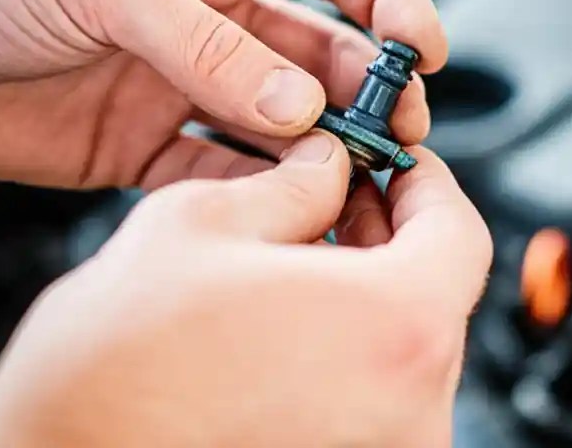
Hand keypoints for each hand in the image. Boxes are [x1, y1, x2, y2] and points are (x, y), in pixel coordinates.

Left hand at [0, 0, 444, 186]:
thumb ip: (205, 44)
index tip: (424, 46)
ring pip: (282, 121)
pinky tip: (279, 208)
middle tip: (397, 133)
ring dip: (322, 150)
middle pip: (320, 51)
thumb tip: (295, 103)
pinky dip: (258, 196)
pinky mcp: (147, 148)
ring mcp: (181, 85)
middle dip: (367, 90)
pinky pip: (224, 175)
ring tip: (352, 178)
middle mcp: (207, 15)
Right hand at [0, 132, 492, 447]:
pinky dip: (343, 354)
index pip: (460, 231)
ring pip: (400, 348)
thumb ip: (290, 184)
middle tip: (334, 202)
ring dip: (362, 295)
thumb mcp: (197, 224)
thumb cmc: (112, 373)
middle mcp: (414, 406)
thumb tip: (326, 168)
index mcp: (396, 325)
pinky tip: (282, 330)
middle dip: (388, 237)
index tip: (395, 165)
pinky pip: (373, 400)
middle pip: (434, 293)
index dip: (425, 183)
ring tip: (291, 265)